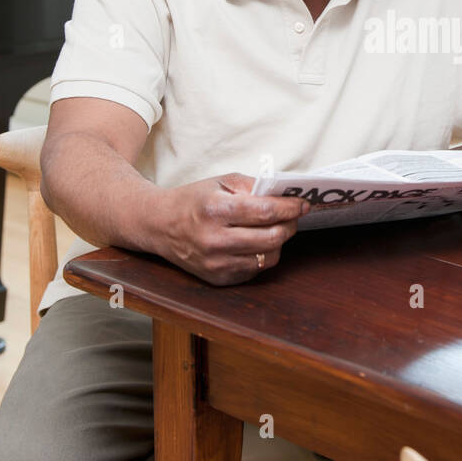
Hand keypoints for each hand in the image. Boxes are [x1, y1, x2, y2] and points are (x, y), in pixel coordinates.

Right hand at [153, 173, 308, 285]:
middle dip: (289, 224)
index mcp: (215, 211)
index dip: (290, 208)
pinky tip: (257, 242)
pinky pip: (255, 269)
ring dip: (278, 242)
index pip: (265, 212)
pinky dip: (263, 255)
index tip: (302, 204)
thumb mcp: (221, 182)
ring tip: (274, 228)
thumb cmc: (193, 200)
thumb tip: (285, 195)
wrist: (158, 225)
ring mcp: (216, 263)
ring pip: (268, 257)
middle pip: (272, 237)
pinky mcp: (218, 278)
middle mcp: (215, 240)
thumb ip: (254, 186)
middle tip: (293, 216)